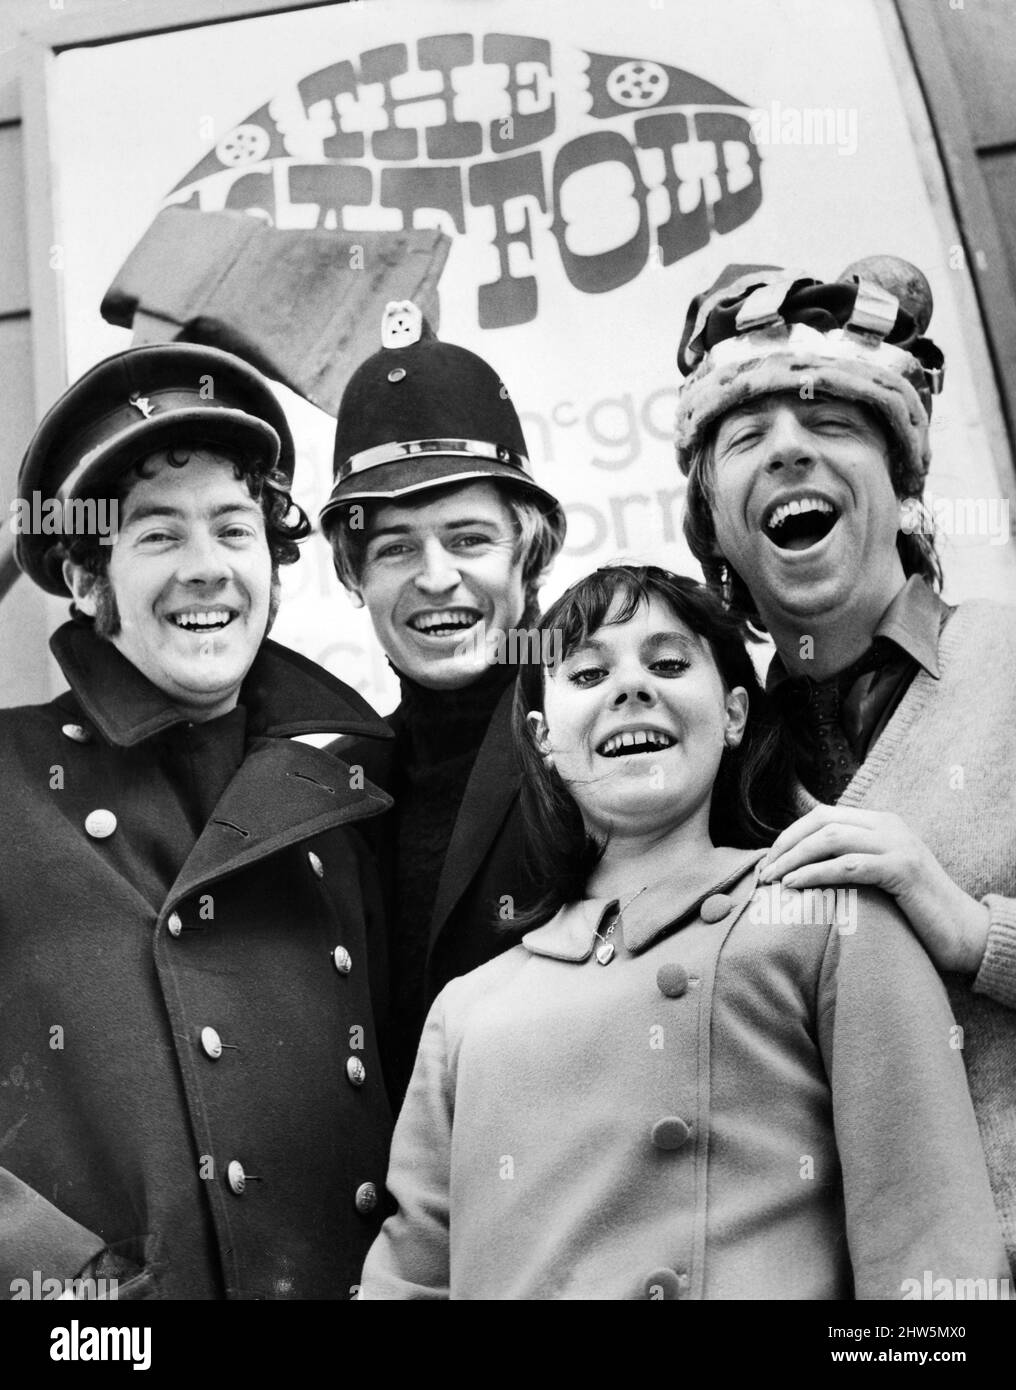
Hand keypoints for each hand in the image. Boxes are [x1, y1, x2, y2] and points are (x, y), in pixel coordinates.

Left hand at [760, 805, 989, 974]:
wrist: (963, 931)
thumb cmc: (915, 910)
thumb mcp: (880, 875)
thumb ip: (851, 861)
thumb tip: (801, 865)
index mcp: (881, 822)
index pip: (822, 816)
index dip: (789, 835)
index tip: (768, 860)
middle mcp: (888, 826)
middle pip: (821, 823)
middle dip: (786, 846)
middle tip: (763, 872)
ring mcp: (897, 845)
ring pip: (830, 839)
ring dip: (794, 859)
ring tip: (772, 880)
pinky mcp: (902, 869)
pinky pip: (848, 865)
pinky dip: (815, 873)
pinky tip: (795, 885)